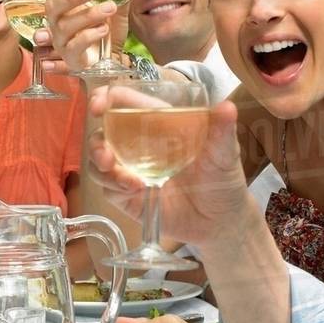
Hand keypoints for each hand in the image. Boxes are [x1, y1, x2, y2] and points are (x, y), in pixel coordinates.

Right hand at [41, 0, 129, 73]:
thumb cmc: (106, 30)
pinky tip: (103, 29)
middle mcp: (57, 22)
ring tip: (110, 7)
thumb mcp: (117, 5)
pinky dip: (89, 36)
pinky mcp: (70, 57)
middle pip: (52, 6)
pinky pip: (74, 46)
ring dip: (88, 15)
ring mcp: (61, 41)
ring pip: (65, 26)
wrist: (110, 61)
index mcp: (65, 6)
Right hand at [86, 91, 252, 249]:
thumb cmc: (222, 180)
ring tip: (114, 171)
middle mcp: (137, 144)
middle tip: (104, 153)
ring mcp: (130, 170)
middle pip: (102, 132)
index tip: (99, 105)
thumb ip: (222, 131)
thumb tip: (227, 107)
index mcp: (157, 123)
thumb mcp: (225, 153)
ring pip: (98, 161)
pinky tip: (134, 188)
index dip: (105, 99)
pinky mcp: (126, 196)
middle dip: (96, 140)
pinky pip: (107, 187)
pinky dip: (113, 185)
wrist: (221, 223)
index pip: (124, 103)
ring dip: (100, 164)